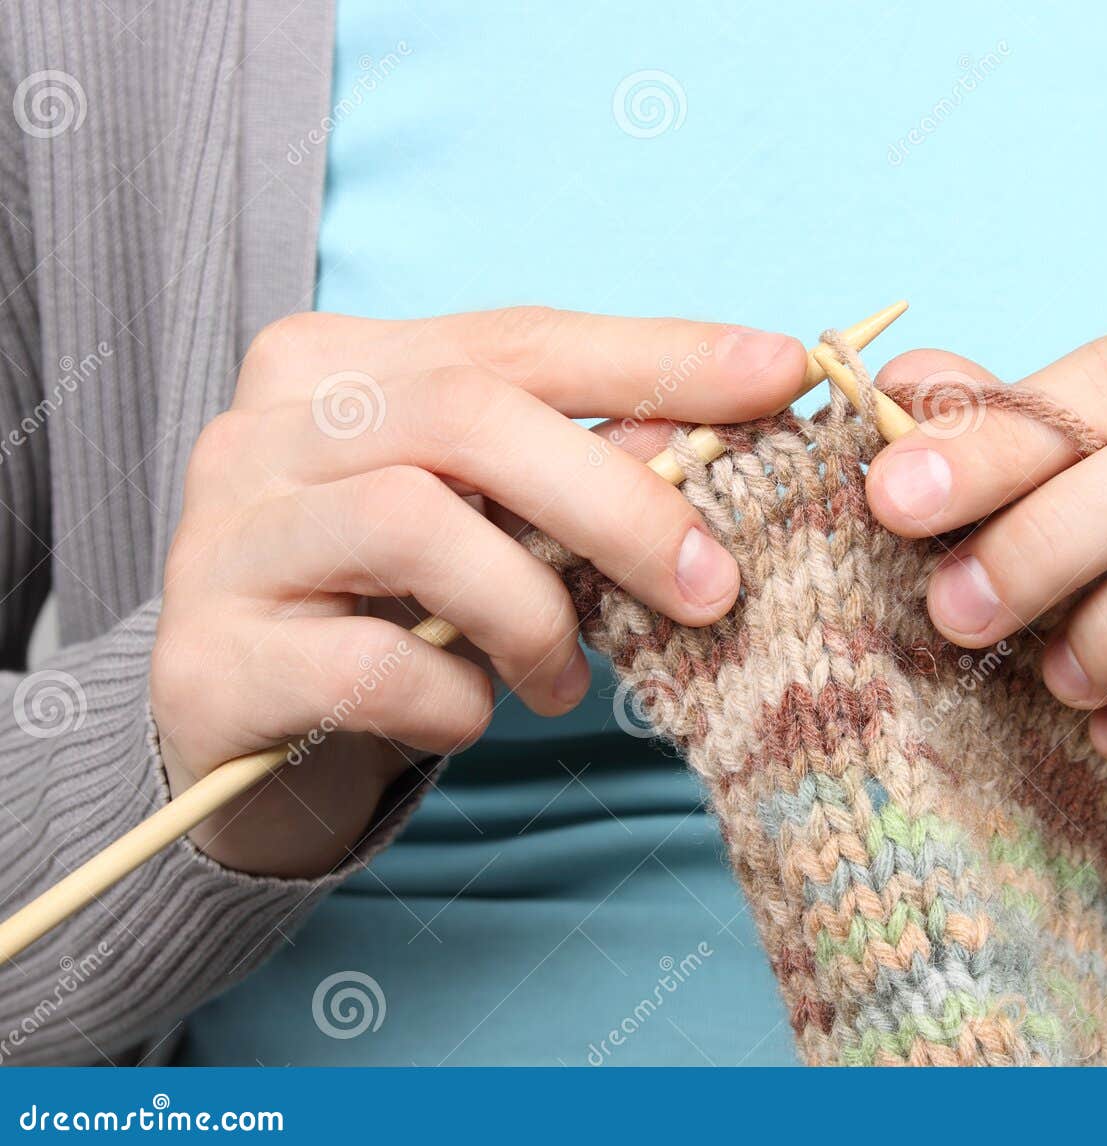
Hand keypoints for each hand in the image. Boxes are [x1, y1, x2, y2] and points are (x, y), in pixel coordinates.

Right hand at [152, 308, 804, 874]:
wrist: (243, 731)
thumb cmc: (388, 608)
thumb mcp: (488, 524)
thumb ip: (574, 473)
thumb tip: (714, 442)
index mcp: (340, 364)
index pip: (519, 337)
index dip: (657, 356)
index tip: (779, 372)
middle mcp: (267, 428)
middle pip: (468, 416)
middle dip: (617, 501)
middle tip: (709, 586)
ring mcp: (226, 536)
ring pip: (416, 524)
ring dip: (531, 614)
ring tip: (560, 679)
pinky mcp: (210, 656)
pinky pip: (373, 664)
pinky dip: (454, 698)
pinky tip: (463, 714)